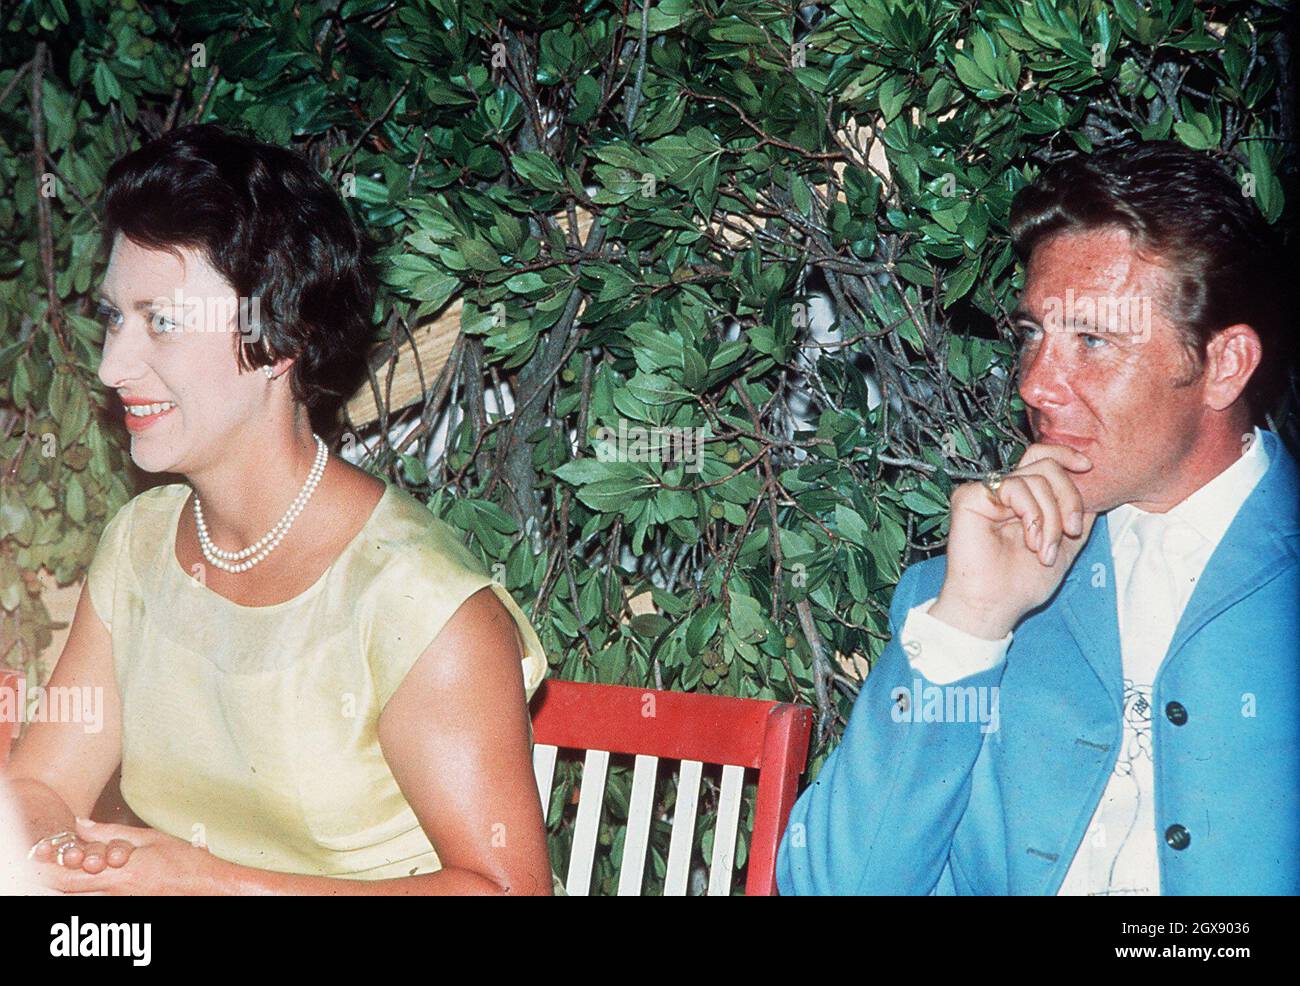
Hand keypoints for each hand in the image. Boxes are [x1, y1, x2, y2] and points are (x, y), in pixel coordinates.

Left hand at [32, 818, 223, 894]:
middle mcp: (114, 894)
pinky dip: (92, 887)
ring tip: (80, 866)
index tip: (41, 854)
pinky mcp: (125, 909)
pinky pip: (99, 898)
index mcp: (119, 874)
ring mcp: (119, 905)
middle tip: (55, 859)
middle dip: (57, 874)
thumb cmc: (185, 863)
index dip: (50, 867)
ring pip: (82, 894)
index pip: (69, 876)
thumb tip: (81, 825)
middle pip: (69, 889)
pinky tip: (101, 876)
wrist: (206, 888)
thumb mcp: (149, 839)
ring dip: (75, 880)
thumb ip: (112, 833)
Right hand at [931, 443, 1097, 638]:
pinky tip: (1029, 540)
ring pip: (1036, 479)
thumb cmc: (1023, 582)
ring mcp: (988, 493)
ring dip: (1050, 517)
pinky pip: (1013, 487)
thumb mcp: (1067, 544)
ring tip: (1043, 550)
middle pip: (1046, 465)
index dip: (1065, 455)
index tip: (1087, 467)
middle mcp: (1005, 491)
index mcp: (1025, 498)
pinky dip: (1032, 514)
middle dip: (1068, 498)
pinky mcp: (970, 497)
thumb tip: (1093, 483)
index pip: (1043, 457)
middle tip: (1071, 531)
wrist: (995, 605)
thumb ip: (1079, 513)